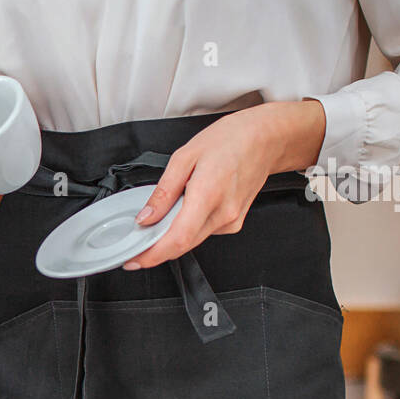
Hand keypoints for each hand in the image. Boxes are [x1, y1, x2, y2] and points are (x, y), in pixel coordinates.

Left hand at [124, 100, 325, 269]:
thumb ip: (163, 191)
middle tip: (135, 244)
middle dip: (155, 248)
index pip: (177, 239)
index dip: (152, 255)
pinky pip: (203, 232)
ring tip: (162, 217)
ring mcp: (231, 221)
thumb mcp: (185, 156)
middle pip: (182, 245)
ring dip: (171, 236)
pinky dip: (188, 227)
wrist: (265, 139)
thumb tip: (146, 217)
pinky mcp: (234, 222)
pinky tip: (186, 209)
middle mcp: (223, 214)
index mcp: (208, 194)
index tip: (134, 260)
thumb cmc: (230, 140)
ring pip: (192, 240)